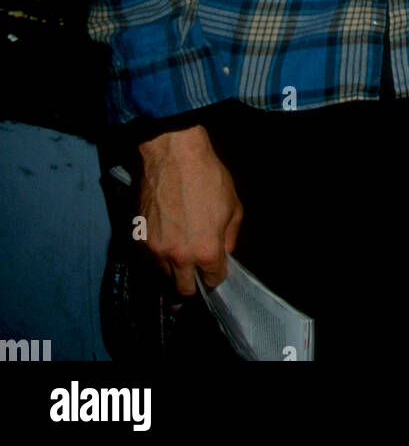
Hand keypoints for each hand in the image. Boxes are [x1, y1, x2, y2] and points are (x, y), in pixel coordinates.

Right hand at [138, 125, 242, 295]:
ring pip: (164, 276)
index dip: (216, 275)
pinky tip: (165, 237)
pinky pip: (149, 259)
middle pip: (184, 290)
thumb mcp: (234, 206)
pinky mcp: (138, 239)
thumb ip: (230, 237)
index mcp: (206, 251)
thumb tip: (224, 253)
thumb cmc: (208, 176)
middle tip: (196, 268)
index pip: (213, 281)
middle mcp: (179, 257)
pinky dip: (158, 255)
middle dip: (193, 283)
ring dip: (173, 270)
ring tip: (180, 250)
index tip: (215, 268)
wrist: (173, 155)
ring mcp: (155, 250)